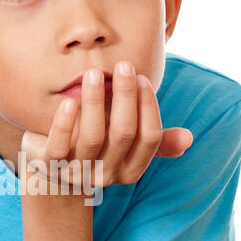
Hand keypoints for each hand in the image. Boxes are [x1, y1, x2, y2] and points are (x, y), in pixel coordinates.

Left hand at [20, 61, 192, 192]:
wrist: (53, 168)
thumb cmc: (96, 146)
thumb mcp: (126, 143)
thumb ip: (155, 140)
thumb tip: (189, 138)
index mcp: (130, 169)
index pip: (149, 138)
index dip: (148, 106)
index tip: (141, 78)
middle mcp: (107, 175)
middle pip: (123, 134)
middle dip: (126, 96)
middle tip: (123, 65)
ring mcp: (78, 173)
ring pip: (91, 137)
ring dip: (95, 101)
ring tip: (93, 73)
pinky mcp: (51, 166)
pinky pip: (58, 147)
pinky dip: (64, 122)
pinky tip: (69, 99)